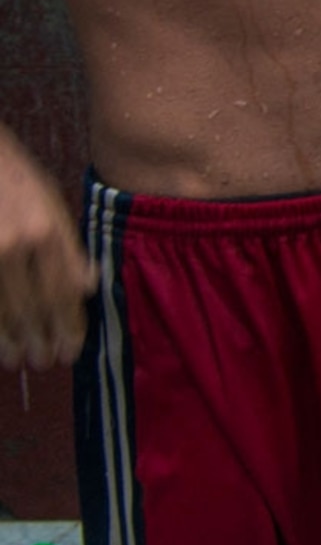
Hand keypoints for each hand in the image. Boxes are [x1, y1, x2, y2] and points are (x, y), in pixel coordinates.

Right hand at [0, 134, 91, 370]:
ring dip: (12, 339)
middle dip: (42, 339)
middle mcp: (17, 245)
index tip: (72, 349)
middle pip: (33, 305)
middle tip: (48, 363)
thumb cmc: (18, 181)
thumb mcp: (53, 204)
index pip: (64, 290)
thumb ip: (69, 247)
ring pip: (2, 308)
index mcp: (47, 231)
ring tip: (20, 360)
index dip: (69, 323)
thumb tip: (87, 287)